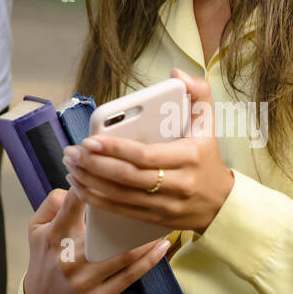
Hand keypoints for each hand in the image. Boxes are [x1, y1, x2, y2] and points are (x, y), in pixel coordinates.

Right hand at [23, 187, 170, 293]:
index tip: (109, 169)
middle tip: (148, 194)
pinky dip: (149, 261)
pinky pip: (130, 277)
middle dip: (127, 213)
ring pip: (123, 254)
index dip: (90, 183)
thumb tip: (73, 186)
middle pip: (104, 231)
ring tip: (161, 221)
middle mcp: (70, 257)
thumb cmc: (42, 258)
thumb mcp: (34, 228)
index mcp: (54, 235)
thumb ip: (50, 203)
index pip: (72, 203)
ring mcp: (86, 279)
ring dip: (146, 237)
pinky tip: (161, 247)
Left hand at [64, 69, 235, 234]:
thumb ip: (197, 94)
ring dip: (89, 182)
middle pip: (127, 177)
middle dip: (94, 165)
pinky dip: (96, 200)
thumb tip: (178, 74)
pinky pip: (120, 211)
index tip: (89, 140)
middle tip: (71, 152)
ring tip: (71, 166)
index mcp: (188, 157)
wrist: (221, 204)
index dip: (114, 148)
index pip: (144, 155)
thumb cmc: (207, 157)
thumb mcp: (208, 124)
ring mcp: (165, 205)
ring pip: (120, 196)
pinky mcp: (155, 219)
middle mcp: (177, 184)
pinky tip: (80, 187)